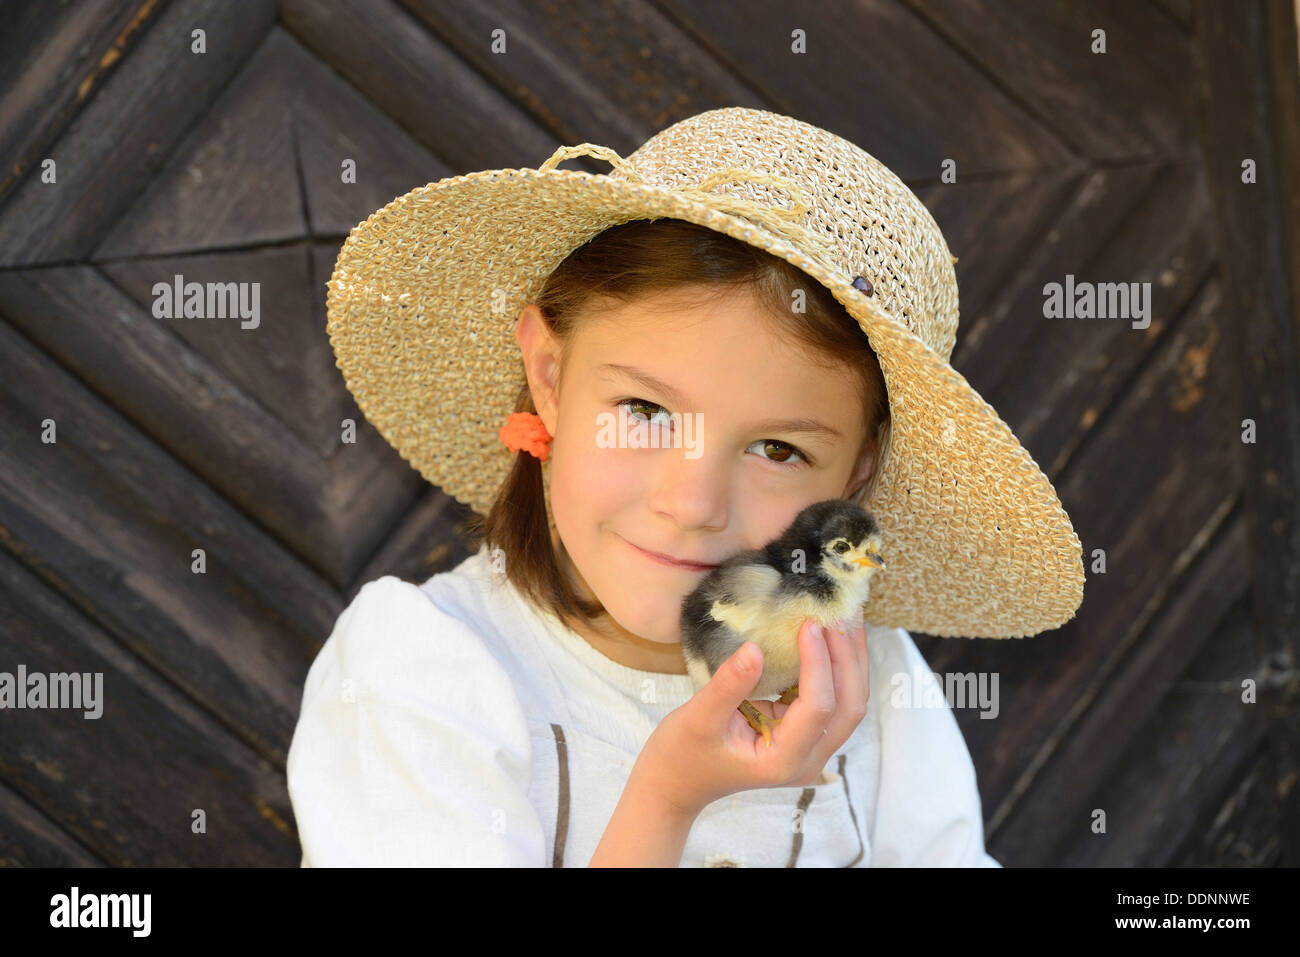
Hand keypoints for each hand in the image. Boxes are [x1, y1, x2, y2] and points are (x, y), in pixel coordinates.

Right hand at [634, 615, 870, 816]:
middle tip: (840, 613)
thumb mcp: (698, 717)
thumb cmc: (682, 754)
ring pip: (850, 704)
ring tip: (845, 618)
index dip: (819, 662)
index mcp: (783, 760)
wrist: (678, 782)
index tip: (809, 624)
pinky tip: (830, 638)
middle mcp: (807, 759)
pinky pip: (835, 701)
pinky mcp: (806, 736)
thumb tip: (755, 648)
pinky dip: (838, 668)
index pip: (818, 707)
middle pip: (849, 707)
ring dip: (851, 661)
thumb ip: (728, 685)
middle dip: (848, 658)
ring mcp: (811, 750)